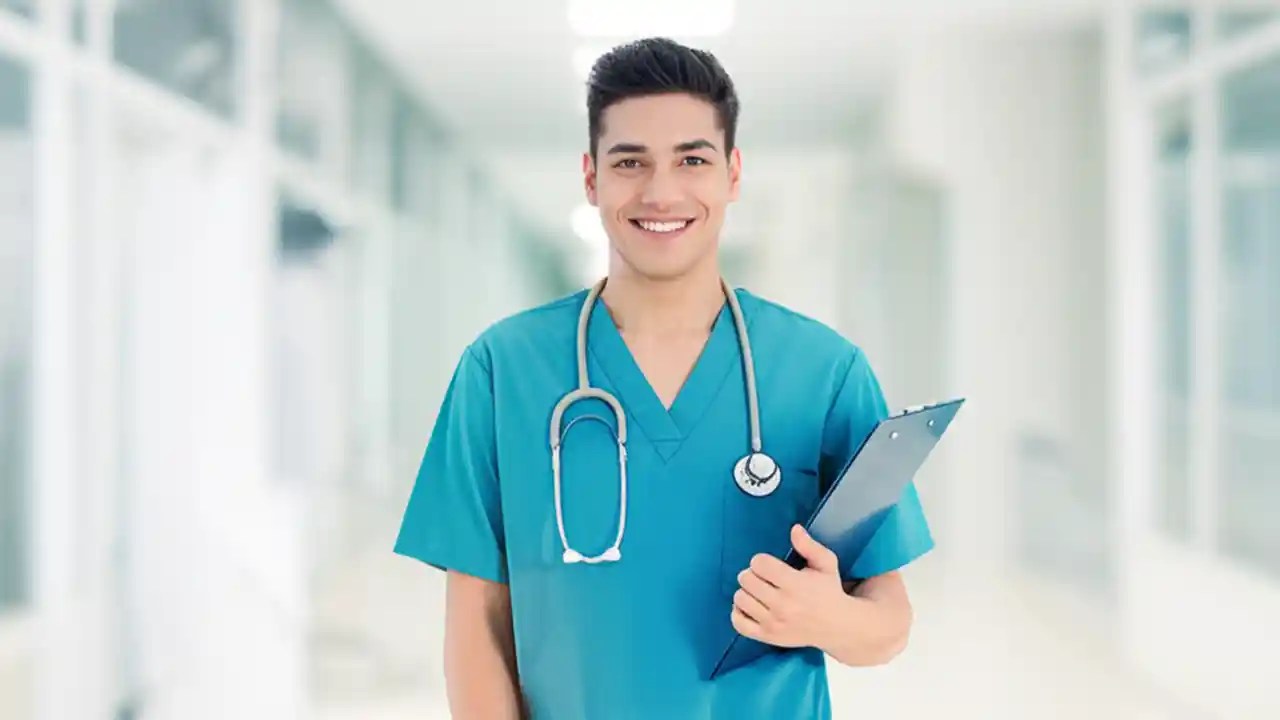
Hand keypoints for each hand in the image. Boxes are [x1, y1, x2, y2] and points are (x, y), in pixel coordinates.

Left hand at [729, 524, 851, 649]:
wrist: (837, 626)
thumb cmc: (828, 591)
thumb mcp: (826, 564)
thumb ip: (809, 546)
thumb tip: (794, 529)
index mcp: (796, 585)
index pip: (760, 564)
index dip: (761, 560)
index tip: (769, 565)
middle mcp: (783, 606)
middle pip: (746, 579)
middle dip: (752, 574)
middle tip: (763, 577)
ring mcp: (773, 623)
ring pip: (740, 599)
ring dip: (746, 591)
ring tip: (758, 591)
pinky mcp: (767, 637)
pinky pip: (738, 623)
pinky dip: (738, 612)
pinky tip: (750, 606)